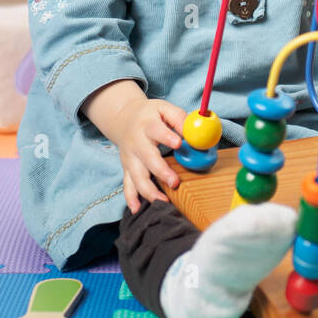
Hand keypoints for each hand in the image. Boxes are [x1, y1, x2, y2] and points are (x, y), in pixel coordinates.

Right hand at [85, 83, 186, 213]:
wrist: (123, 119)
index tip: (179, 144)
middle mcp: (136, 143)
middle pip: (147, 158)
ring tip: (163, 201)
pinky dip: (130, 198)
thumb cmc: (150, 115)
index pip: (156, 130)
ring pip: (136, 176)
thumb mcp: (164, 108)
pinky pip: (127, 185)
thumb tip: (193, 132)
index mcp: (147, 125)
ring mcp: (130, 158)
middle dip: (160, 171)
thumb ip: (179, 118)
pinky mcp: (126, 169)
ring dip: (148, 190)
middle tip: (175, 182)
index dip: (167, 137)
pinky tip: (137, 209)